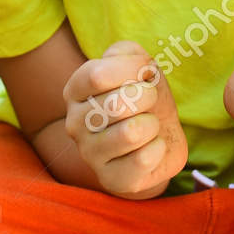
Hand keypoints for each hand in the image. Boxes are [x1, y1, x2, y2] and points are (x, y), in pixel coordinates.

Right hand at [62, 41, 187, 199]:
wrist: (158, 138)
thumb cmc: (145, 98)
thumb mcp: (138, 65)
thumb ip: (130, 53)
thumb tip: (134, 65)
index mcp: (75, 90)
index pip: (97, 75)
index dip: (132, 69)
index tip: (145, 72)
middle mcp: (74, 123)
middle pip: (117, 104)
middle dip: (148, 97)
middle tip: (149, 102)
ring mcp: (90, 154)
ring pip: (131, 132)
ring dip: (153, 123)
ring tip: (149, 125)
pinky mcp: (111, 179)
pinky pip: (144, 159)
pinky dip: (158, 148)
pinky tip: (152, 147)